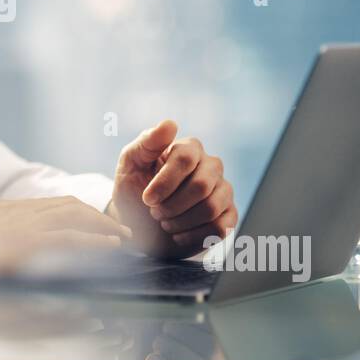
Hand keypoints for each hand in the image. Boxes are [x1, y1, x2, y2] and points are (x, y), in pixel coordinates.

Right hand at [0, 196, 132, 292]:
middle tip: (119, 230)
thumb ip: (4, 232)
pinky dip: (93, 240)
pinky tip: (107, 246)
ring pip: (75, 217)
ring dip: (103, 226)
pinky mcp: (26, 243)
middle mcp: (20, 211)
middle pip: (70, 206)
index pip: (56, 204)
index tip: (98, 223)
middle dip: (98, 216)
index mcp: (10, 208)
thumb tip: (23, 245)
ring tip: (121, 237)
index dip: (82, 212)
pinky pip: (69, 238)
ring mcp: (23, 225)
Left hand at [108, 119, 236, 258]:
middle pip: (201, 185)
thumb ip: (147, 142)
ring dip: (180, 221)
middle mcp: (211, 166)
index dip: (165, 182)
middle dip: (172, 205)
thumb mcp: (130, 164)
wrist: (139, 225)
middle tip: (155, 212)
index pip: (186, 158)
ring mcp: (223, 190)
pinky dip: (192, 235)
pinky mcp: (229, 215)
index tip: (147, 199)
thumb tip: (170, 124)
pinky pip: (220, 227)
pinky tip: (178, 233)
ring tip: (165, 221)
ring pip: (211, 207)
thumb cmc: (134, 190)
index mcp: (189, 148)